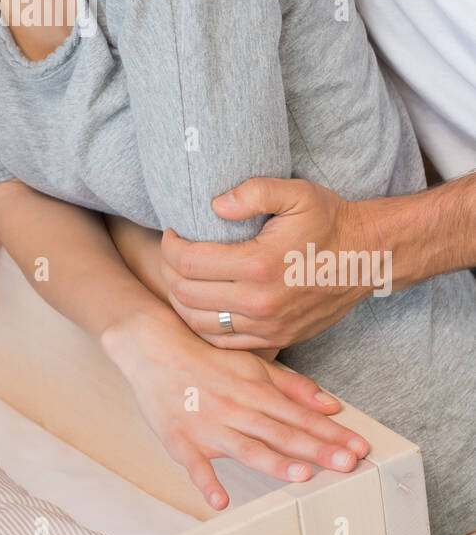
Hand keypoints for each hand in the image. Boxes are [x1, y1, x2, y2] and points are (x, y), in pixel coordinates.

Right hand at [100, 310, 369, 509]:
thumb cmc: (207, 360)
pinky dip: (205, 482)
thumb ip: (292, 385)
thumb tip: (331, 405)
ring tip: (301, 475)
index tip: (359, 447)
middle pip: (281, 432)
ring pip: (246, 447)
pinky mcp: (180, 440)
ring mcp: (207, 425)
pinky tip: (219, 500)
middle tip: (348, 465)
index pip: (300, 415)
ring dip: (274, 461)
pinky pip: (194, 464)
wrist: (152, 348)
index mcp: (254, 389)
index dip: (331, 432)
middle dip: (317, 449)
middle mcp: (235, 407)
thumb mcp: (252, 364)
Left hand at [160, 178, 377, 350]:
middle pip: (186, 295)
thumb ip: (253, 192)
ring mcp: (268, 327)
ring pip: (198, 324)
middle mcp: (260, 302)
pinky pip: (222, 342)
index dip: (169, 246)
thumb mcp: (296, 193)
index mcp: (259, 265)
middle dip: (168, 271)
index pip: (188, 263)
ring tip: (181, 276)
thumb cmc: (329, 221)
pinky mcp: (276, 340)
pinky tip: (201, 303)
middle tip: (171, 253)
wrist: (366, 258)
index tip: (171, 232)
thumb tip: (215, 204)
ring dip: (180, 300)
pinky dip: (202, 325)